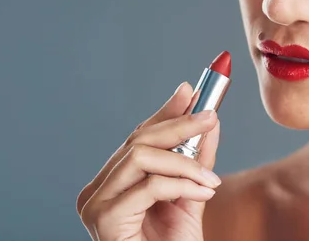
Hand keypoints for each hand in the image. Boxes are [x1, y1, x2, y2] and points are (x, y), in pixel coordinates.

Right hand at [76, 82, 221, 240]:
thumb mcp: (191, 195)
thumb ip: (196, 160)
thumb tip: (208, 121)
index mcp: (114, 183)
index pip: (138, 138)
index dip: (166, 112)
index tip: (192, 90)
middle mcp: (98, 190)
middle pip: (138, 141)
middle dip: (179, 124)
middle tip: (211, 115)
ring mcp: (96, 204)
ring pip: (141, 156)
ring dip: (185, 161)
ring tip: (212, 180)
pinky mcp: (104, 219)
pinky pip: (149, 186)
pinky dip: (182, 184)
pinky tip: (204, 193)